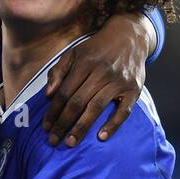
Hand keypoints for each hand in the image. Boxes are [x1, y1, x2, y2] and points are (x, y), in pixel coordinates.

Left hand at [43, 12, 151, 147]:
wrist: (130, 36)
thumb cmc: (98, 48)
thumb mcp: (74, 52)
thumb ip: (59, 71)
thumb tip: (48, 95)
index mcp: (84, 63)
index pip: (65, 92)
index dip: (54, 111)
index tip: (46, 127)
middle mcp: (101, 72)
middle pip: (78, 102)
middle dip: (63, 123)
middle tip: (54, 141)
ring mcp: (118, 82)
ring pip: (96, 108)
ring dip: (82, 127)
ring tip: (70, 142)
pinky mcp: (134, 90)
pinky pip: (123, 111)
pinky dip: (113, 124)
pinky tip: (101, 137)